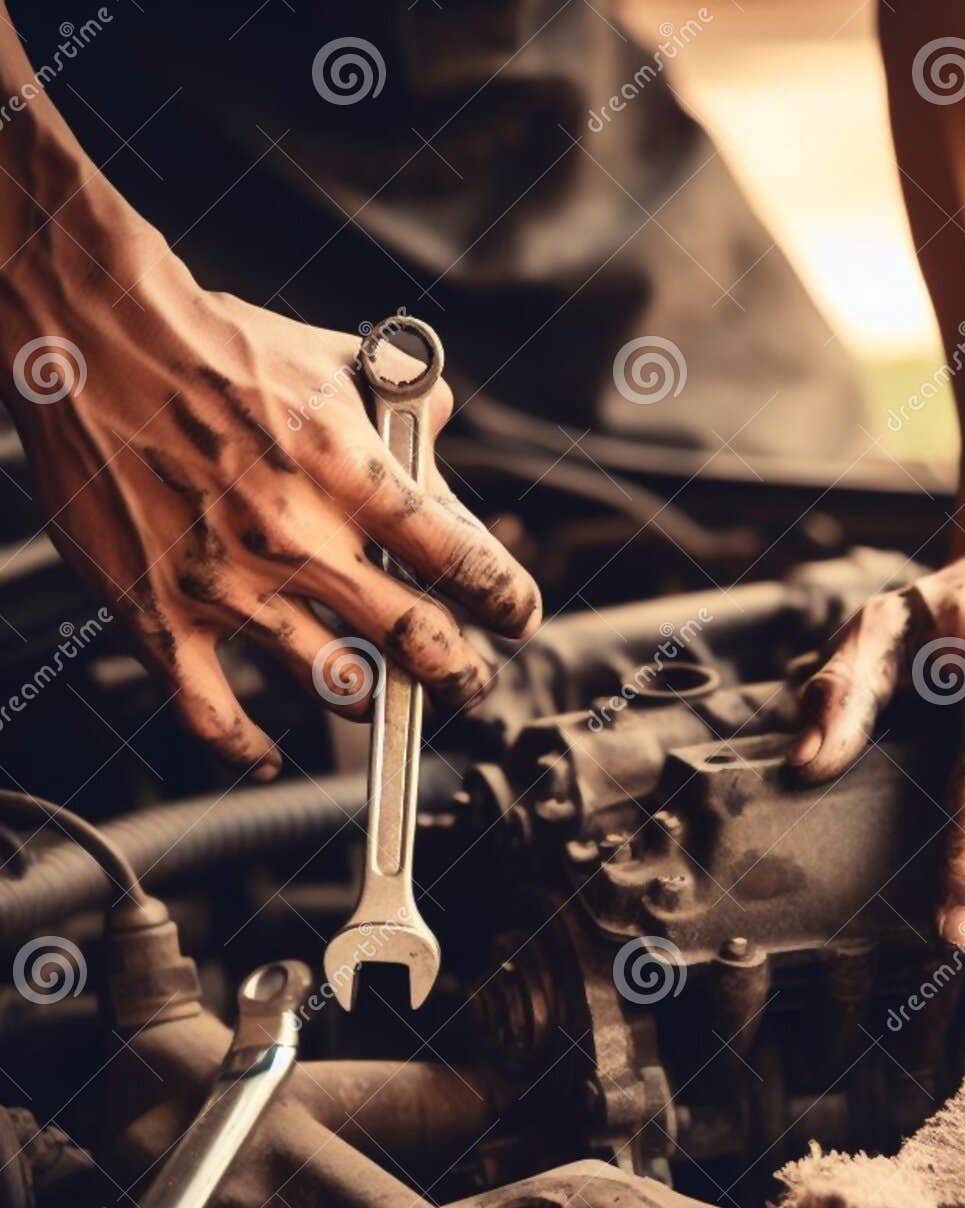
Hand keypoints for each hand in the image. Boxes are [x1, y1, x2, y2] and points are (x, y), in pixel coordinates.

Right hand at [1, 244, 539, 777]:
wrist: (89, 335)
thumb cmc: (213, 342)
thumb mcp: (329, 359)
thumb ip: (397, 404)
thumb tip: (439, 429)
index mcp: (350, 476)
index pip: (463, 562)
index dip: (507, 602)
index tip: (517, 618)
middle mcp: (297, 538)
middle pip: (417, 643)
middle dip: (459, 676)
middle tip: (467, 682)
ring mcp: (228, 584)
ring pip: (334, 687)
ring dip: (372, 704)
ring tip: (381, 699)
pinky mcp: (158, 611)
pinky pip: (211, 713)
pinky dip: (245, 748)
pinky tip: (267, 755)